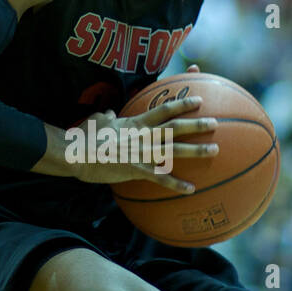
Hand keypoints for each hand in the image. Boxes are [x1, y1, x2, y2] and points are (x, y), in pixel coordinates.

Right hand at [68, 94, 218, 193]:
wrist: (76, 153)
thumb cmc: (84, 136)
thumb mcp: (97, 120)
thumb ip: (108, 115)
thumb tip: (111, 111)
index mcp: (135, 123)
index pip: (163, 110)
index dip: (182, 104)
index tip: (199, 101)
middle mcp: (143, 136)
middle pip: (175, 127)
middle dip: (197, 124)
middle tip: (215, 123)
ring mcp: (142, 152)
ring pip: (175, 150)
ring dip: (197, 150)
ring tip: (215, 150)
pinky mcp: (137, 170)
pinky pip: (161, 178)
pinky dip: (176, 184)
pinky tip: (191, 189)